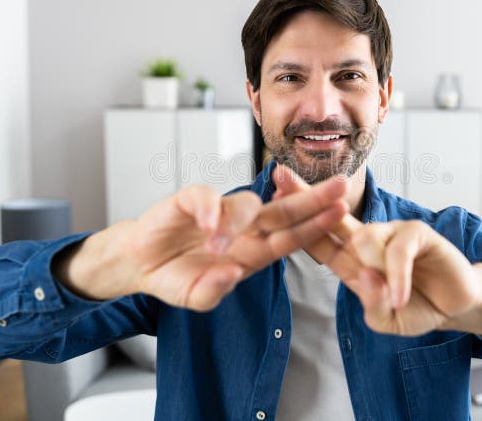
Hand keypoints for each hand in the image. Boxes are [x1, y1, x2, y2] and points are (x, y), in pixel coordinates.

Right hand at [57, 165, 348, 310]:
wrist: (140, 264)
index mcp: (254, 251)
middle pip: (284, 211)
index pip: (293, 237)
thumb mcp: (195, 297)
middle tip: (340, 185)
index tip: (342, 211)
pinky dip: (208, 207)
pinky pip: (205, 197)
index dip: (317, 225)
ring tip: (215, 245)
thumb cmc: (176, 277)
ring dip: (236, 221)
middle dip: (313, 199)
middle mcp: (244, 229)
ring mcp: (219, 212)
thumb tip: (229, 275)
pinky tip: (206, 222)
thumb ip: (212, 292)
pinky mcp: (190, 200)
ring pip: (245, 205)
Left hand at [275, 175, 481, 339]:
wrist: (456, 306)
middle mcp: (368, 240)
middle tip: (280, 175)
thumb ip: (373, 307)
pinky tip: (399, 296)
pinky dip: (397, 277)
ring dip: (375, 273)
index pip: (317, 239)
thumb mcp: (388, 320)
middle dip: (305, 196)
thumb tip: (368, 282)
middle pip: (330, 215)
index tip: (271, 203)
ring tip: (393, 299)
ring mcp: (391, 233)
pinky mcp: (417, 232)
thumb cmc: (417, 307)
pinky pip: (397, 250)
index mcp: (352, 259)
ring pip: (367, 241)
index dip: (295, 222)